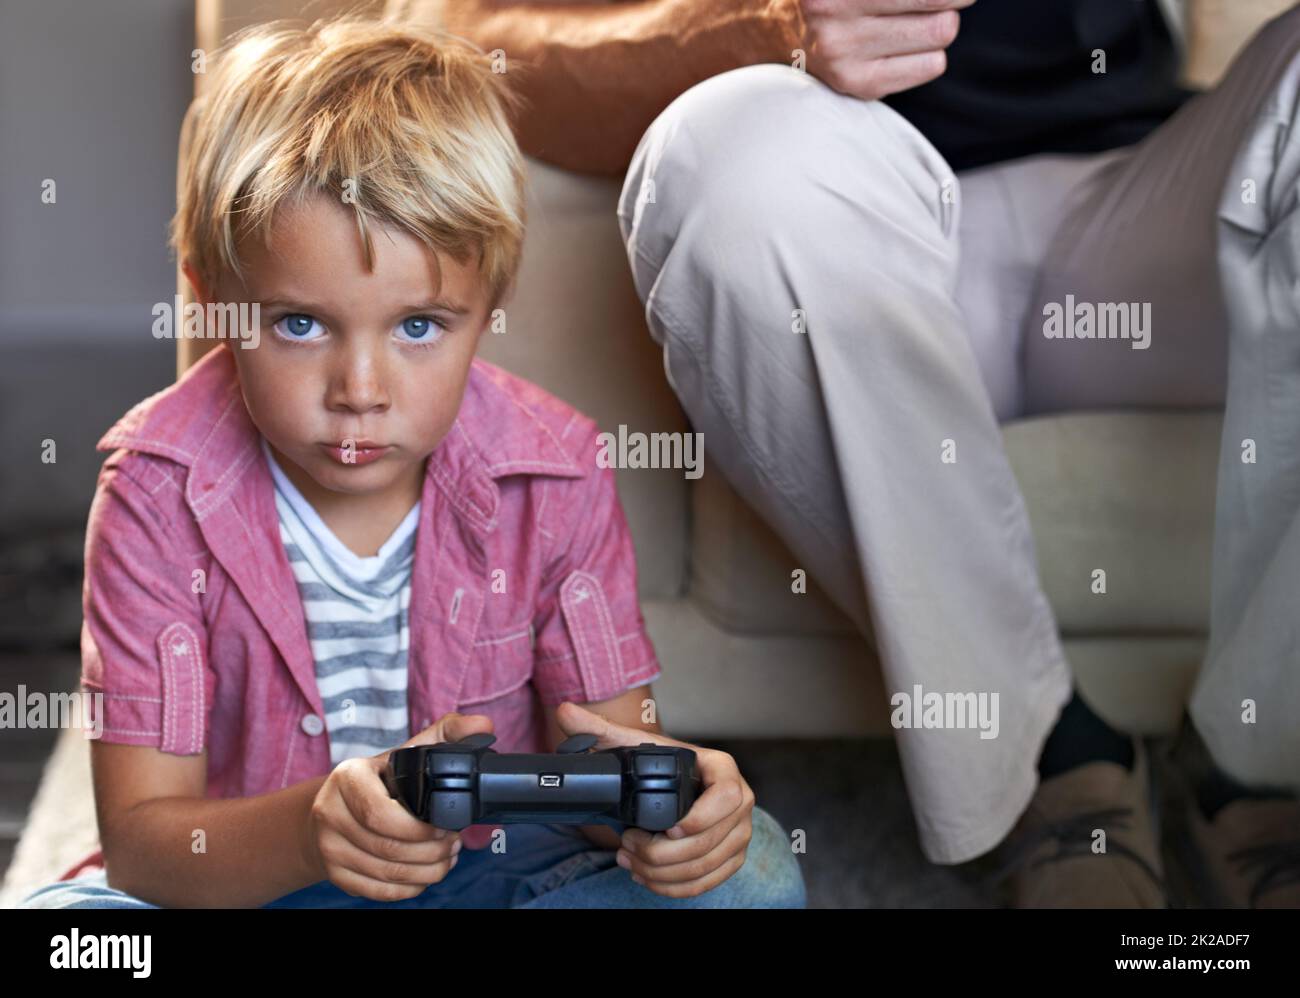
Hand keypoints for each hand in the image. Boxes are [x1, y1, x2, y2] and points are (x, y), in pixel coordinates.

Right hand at [303, 711, 493, 900]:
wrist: (333, 809)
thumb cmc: (379, 781)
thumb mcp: (407, 752)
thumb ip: (447, 734)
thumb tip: (483, 726)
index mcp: (348, 777)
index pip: (379, 813)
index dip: (420, 829)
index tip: (447, 826)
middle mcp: (329, 811)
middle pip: (387, 847)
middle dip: (431, 851)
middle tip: (454, 844)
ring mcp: (329, 846)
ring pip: (385, 872)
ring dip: (426, 871)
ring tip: (447, 858)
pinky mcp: (334, 874)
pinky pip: (377, 891)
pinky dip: (408, 887)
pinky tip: (425, 874)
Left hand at [554, 701, 755, 898]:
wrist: (680, 784)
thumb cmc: (662, 765)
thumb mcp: (635, 746)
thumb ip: (600, 730)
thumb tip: (566, 711)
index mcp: (722, 769)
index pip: (727, 796)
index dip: (700, 817)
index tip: (668, 828)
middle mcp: (740, 802)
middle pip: (709, 842)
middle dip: (661, 854)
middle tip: (628, 845)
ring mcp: (738, 834)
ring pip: (704, 867)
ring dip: (660, 873)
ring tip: (630, 860)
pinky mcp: (730, 859)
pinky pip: (706, 883)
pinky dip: (673, 886)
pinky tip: (646, 876)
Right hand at [799, 0, 974, 99]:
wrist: (786, 34)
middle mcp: (832, 12)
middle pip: (939, 3)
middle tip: (942, 2)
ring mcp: (843, 54)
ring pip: (941, 33)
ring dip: (941, 23)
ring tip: (917, 21)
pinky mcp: (859, 85)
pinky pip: (932, 65)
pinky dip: (930, 53)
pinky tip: (906, 47)